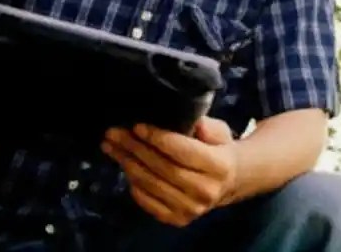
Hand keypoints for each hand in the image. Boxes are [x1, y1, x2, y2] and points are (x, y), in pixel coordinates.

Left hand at [102, 117, 238, 227]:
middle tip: (115, 134)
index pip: (183, 152)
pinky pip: (148, 201)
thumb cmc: (218, 149)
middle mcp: (206, 191)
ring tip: (112, 147)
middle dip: (136, 149)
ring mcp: (191, 209)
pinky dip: (134, 184)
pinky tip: (125, 167)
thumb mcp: (219, 131)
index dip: (158, 139)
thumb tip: (186, 120)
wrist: (228, 181)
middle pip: (164, 168)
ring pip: (152, 185)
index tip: (137, 126)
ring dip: (128, 164)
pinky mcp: (178, 219)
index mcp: (220, 166)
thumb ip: (206, 126)